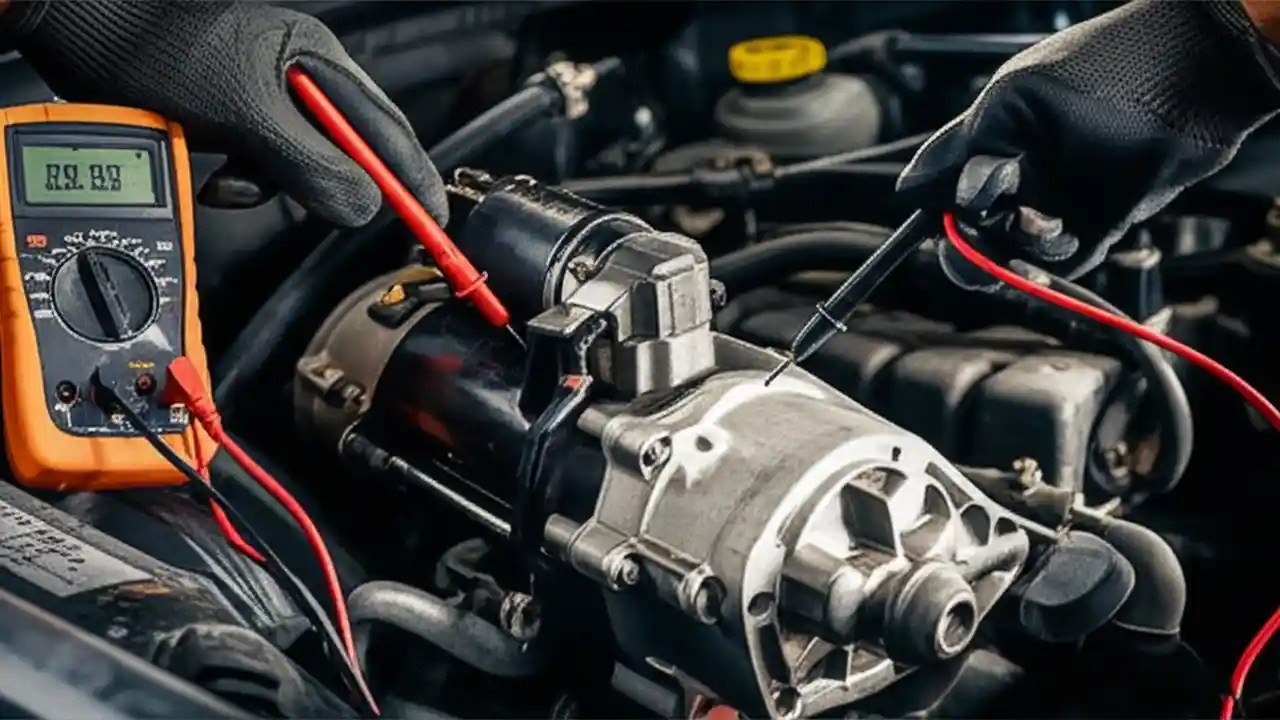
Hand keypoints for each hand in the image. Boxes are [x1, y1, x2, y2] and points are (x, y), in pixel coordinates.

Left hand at [9, 1, 445, 227]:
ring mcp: (262, 94)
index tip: (433, 221)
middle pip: (344, 151)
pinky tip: (215, 175)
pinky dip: (243, 182)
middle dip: (326, 186)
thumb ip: (310, 164)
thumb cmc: (154, 46)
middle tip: (317, 210)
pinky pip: (259, 165)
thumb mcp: (244, 114)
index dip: (413, 178)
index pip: (387, 128)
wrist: (76, 26)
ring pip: (298, 165)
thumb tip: (364, 208)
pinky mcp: (230, 115)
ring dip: (272, 187)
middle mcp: (297, 74)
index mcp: (316, 58)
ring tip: (233, 182)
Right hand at [897, 0, 1279, 287]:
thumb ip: (958, 148)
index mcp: (995, 142)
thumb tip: (908, 191)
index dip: (931, 212)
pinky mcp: (1101, 224)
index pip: (944, 189)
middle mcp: (1024, 175)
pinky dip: (1051, 257)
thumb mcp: (1010, 101)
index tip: (928, 221)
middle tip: (967, 250)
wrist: (1192, 79)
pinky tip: (1061, 231)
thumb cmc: (1099, 72)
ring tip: (1037, 223)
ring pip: (1014, 252)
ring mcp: (1061, 201)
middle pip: (973, 234)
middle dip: (966, 249)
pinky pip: (1062, 261)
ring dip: (1014, 249)